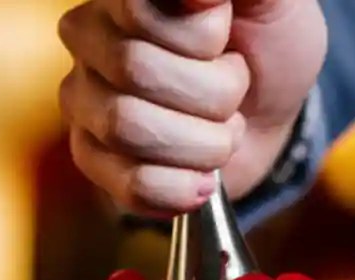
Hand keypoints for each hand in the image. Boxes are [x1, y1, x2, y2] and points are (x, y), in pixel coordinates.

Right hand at [57, 0, 325, 215]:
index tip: (226, 38)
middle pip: (135, 70)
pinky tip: (202, 177)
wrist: (267, 114)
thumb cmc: (265, 46)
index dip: (202, 37)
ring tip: (219, 131)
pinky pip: (130, 181)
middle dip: (213, 92)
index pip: (139, 11)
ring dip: (202, 142)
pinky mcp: (90, 157)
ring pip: (128, 128)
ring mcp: (83, 100)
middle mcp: (90, 38)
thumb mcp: (271, 0)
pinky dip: (183, 187)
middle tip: (233, 88)